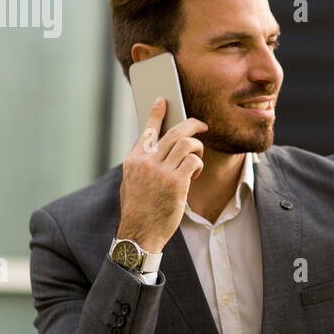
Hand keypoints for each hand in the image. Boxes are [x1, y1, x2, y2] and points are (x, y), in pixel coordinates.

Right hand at [116, 97, 207, 251]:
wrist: (139, 233)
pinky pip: (194, 161)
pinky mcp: (176, 183)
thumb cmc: (139, 208)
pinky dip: (198, 165)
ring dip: (197, 148)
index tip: (163, 100)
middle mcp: (147, 162)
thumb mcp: (131, 182)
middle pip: (175, 132)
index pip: (148, 130)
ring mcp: (161, 171)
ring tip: (196, 158)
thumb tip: (157, 146)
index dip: (156, 113)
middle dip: (192, 124)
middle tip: (202, 125)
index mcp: (134, 160)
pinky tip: (194, 175)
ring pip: (187, 143)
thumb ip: (143, 163)